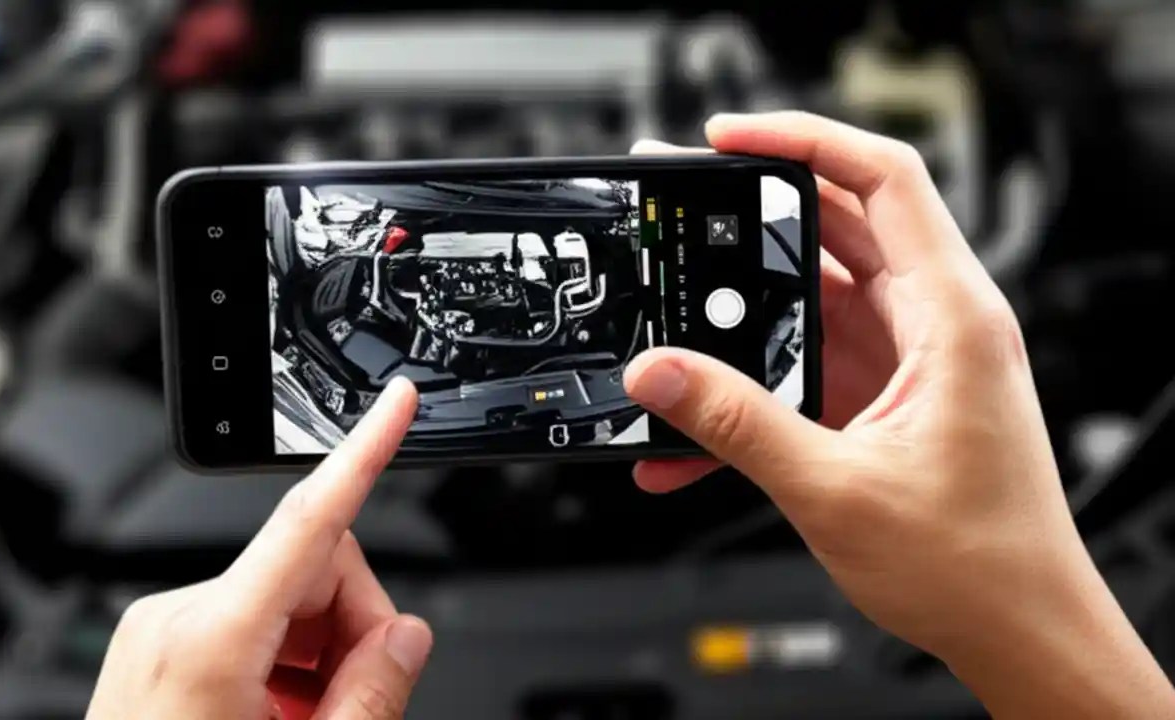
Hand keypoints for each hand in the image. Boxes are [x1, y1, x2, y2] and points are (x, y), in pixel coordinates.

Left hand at [86, 378, 431, 719]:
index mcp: (211, 640)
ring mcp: (159, 631)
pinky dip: (284, 664)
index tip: (396, 406)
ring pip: (286, 597)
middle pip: (313, 569)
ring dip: (320, 653)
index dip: (362, 453)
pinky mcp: (156, 647)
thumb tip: (408, 636)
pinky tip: (280, 717)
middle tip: (363, 699)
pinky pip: (249, 623)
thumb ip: (373, 694)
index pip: (308, 520)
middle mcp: (175, 617)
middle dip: (355, 625)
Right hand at [627, 112, 1174, 717]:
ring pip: (810, 299)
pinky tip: (694, 431)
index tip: (728, 140)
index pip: (884, 181)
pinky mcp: (880, 401)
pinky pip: (803, 367)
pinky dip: (751, 385)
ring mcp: (904, 362)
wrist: (1017, 629)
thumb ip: (735, 426)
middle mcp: (932, 325)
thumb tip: (661, 375)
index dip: (803, 141)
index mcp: (951, 318)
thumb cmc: (977, 563)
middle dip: (751, 215)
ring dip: (740, 309)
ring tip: (672, 312)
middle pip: (835, 229)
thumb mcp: (835, 489)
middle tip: (681, 208)